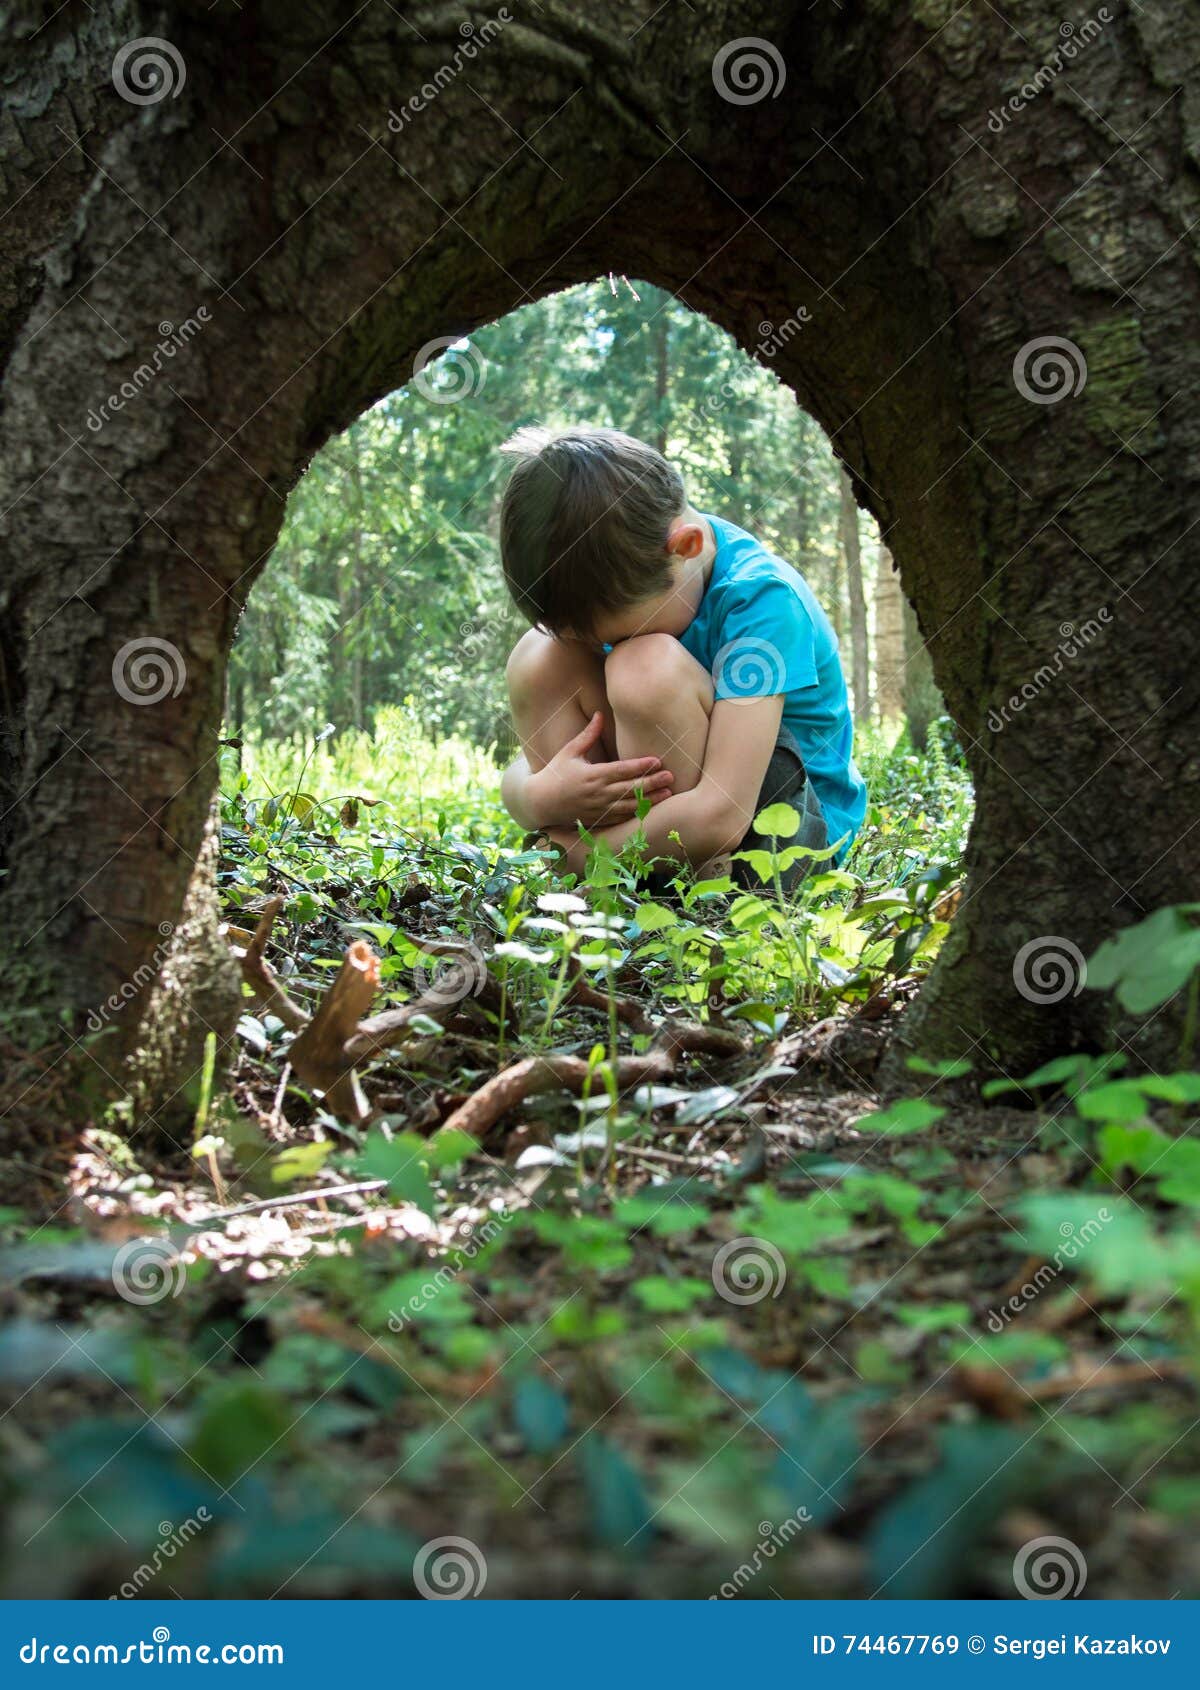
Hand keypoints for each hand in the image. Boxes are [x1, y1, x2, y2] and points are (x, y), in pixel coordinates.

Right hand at [528, 712, 672, 827]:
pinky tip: (651, 808)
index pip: (621, 770)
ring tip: (668, 793)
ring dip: (650, 799)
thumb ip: (587, 734)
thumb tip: (599, 714)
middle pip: (630, 788)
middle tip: (671, 776)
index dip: (641, 766)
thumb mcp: (569, 752)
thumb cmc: (555, 773)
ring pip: (630, 805)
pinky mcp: (598, 820)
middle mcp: (598, 793)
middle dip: (652, 782)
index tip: (657, 760)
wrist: (540, 802)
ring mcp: (599, 809)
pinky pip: (621, 818)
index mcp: (592, 775)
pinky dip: (637, 813)